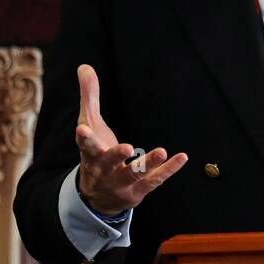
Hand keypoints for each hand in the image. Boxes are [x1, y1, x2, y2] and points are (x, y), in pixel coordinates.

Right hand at [74, 64, 187, 216]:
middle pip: (108, 163)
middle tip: (127, 147)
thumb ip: (89, 96)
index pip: (85, 146)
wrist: (97, 197)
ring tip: (161, 151)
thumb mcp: (90, 126)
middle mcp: (104, 170)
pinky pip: (155, 180)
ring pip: (134, 174)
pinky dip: (168, 169)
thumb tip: (84, 65)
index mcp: (90, 154)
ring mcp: (121, 183)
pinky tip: (181, 157)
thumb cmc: (95, 153)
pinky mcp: (138, 191)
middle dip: (116, 156)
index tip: (81, 130)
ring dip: (147, 163)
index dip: (85, 138)